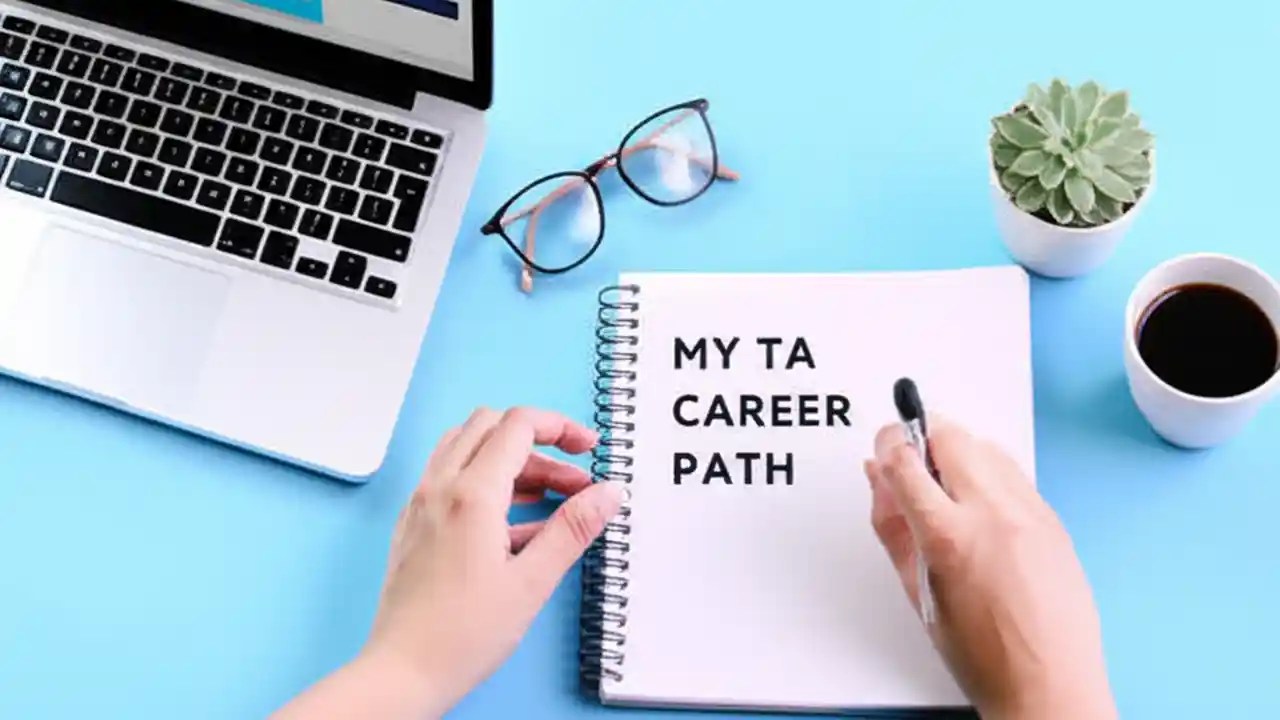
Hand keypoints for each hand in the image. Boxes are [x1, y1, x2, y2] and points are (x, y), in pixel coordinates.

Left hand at [273, 407, 624, 719]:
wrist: (404, 671)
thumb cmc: (461, 635)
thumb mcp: (532, 582)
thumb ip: (572, 529)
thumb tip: (607, 494)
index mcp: (471, 495)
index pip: (518, 425)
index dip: (561, 427)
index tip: (587, 447)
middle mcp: (439, 488)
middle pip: (491, 427)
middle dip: (539, 441)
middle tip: (573, 473)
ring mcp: (422, 504)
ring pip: (467, 449)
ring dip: (511, 460)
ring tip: (550, 498)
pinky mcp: (414, 525)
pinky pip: (451, 480)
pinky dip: (486, 482)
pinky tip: (516, 524)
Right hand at [864, 417, 1116, 719]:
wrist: (1048, 684)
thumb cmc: (981, 653)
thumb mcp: (917, 591)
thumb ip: (892, 526)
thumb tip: (876, 479)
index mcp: (949, 536)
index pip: (907, 460)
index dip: (888, 443)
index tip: (883, 445)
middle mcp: (994, 513)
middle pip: (952, 436)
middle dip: (925, 438)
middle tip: (913, 462)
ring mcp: (1030, 512)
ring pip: (987, 446)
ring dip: (960, 454)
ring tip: (948, 490)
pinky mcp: (1054, 519)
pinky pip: (1015, 474)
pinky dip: (991, 476)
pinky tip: (981, 510)